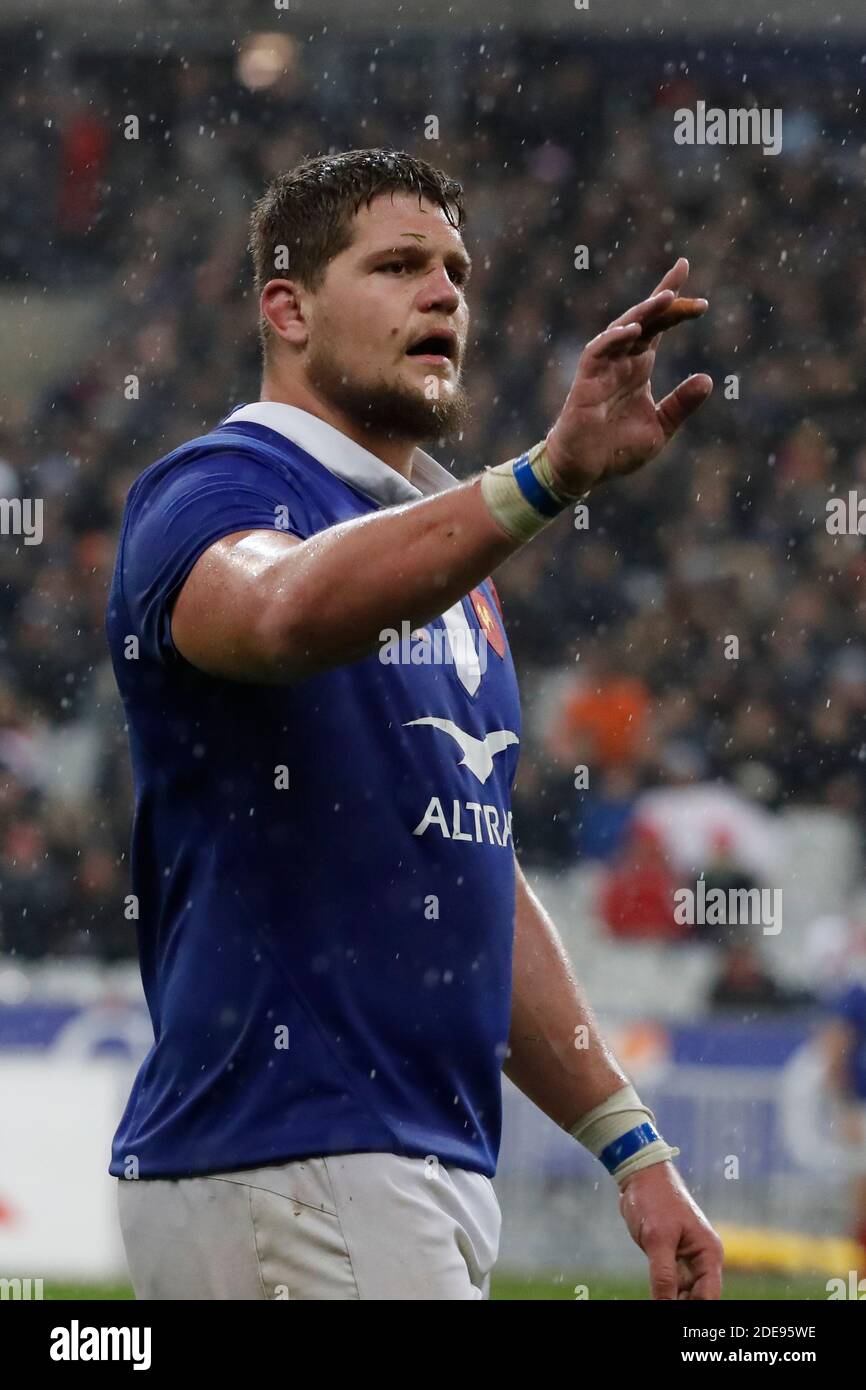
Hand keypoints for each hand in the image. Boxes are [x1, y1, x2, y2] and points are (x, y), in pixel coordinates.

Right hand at [545, 258, 711, 495]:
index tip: (684, 267)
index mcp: (638, 367)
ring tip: (666, 299)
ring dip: (643, 312)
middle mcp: (621, 361)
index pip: (657, 326)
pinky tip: (634, 329)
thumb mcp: (660, 428)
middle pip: (645, 320)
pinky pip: (599, 351)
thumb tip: (708, 380)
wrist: (583, 471)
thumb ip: (681, 404)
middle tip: (688, 289)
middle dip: (665, 302)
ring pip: (622, 329)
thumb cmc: (616, 450)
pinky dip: (615, 338)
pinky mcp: (586, 381)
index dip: (671, 299)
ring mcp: (603, 368)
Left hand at [618, 1161, 723, 1299]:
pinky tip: (652, 1299)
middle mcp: (702, 1259)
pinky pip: (670, 1284)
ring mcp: (686, 1259)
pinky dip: (662, 1293)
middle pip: (697, 1298)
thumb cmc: (654, 1199)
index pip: (708, 1296)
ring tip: (655, 1302)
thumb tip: (664, 1305)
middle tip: (659, 1306)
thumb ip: (663, 1274)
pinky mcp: (670, 1257)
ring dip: (671, 1300)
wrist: (639, 1176)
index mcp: (708, 1253)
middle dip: (681, 1305)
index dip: (694, 1309)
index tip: (675, 1313)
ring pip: (683, 1294)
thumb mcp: (657, 1238)